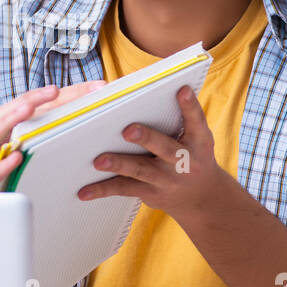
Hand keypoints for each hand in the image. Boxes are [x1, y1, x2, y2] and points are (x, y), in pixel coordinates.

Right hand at [0, 79, 106, 193]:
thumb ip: (14, 151)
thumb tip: (45, 141)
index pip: (20, 112)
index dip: (45, 99)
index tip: (70, 91)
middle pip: (6, 115)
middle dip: (32, 100)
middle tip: (57, 89)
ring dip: (9, 120)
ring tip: (30, 106)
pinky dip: (0, 166)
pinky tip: (16, 157)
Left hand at [76, 84, 222, 220]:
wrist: (202, 197)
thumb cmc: (193, 156)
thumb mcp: (197, 138)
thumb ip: (182, 119)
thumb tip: (151, 93)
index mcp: (198, 141)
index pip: (196, 121)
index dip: (190, 105)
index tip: (182, 90)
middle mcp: (184, 161)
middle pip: (164, 148)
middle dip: (147, 138)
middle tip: (128, 130)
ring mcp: (166, 179)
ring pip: (139, 170)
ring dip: (119, 164)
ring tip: (99, 161)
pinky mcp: (149, 192)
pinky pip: (124, 188)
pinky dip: (102, 189)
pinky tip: (84, 191)